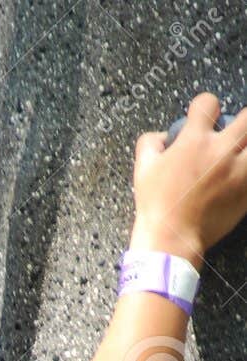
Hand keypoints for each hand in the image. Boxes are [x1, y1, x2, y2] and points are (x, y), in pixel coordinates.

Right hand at [131, 91, 246, 264]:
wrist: (171, 240)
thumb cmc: (156, 207)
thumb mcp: (142, 170)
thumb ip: (150, 143)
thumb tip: (161, 135)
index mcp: (194, 142)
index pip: (209, 102)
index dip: (205, 107)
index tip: (204, 117)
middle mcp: (220, 152)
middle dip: (240, 120)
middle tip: (232, 132)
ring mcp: (238, 173)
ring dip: (245, 148)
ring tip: (235, 157)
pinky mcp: (245, 193)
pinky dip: (244, 174)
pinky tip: (235, 179)